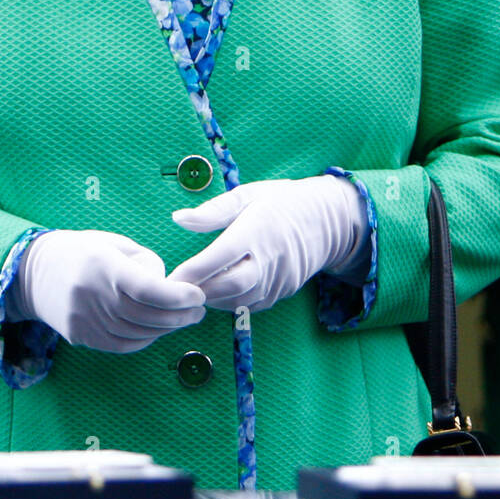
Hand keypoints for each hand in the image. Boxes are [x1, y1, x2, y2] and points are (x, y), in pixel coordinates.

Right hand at [11, 229, 204, 352]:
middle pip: (146, 316)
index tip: (198, 295)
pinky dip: (146, 339)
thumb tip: (170, 288)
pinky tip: (159, 329)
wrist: (32, 273)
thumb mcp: (115, 244)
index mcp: (103, 266)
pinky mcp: (80, 337)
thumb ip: (145, 264)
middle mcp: (92, 296)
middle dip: (180, 315)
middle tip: (200, 310)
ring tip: (185, 318)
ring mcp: (84, 321)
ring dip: (167, 329)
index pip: (146, 289)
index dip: (177, 296)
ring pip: (137, 334)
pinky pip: (121, 345)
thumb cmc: (83, 251)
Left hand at [170, 175, 368, 312]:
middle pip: (230, 286)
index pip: (221, 255)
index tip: (170, 278)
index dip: (194, 270)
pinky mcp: (283, 292)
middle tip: (177, 290)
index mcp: (258, 229)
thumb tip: (178, 218)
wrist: (329, 220)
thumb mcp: (249, 194)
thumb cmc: (283, 201)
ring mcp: (279, 279)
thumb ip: (213, 209)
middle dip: (200, 291)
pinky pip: (252, 304)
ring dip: (214, 298)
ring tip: (195, 290)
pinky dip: (232, 301)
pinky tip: (220, 291)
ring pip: (239, 300)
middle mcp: (270, 258)